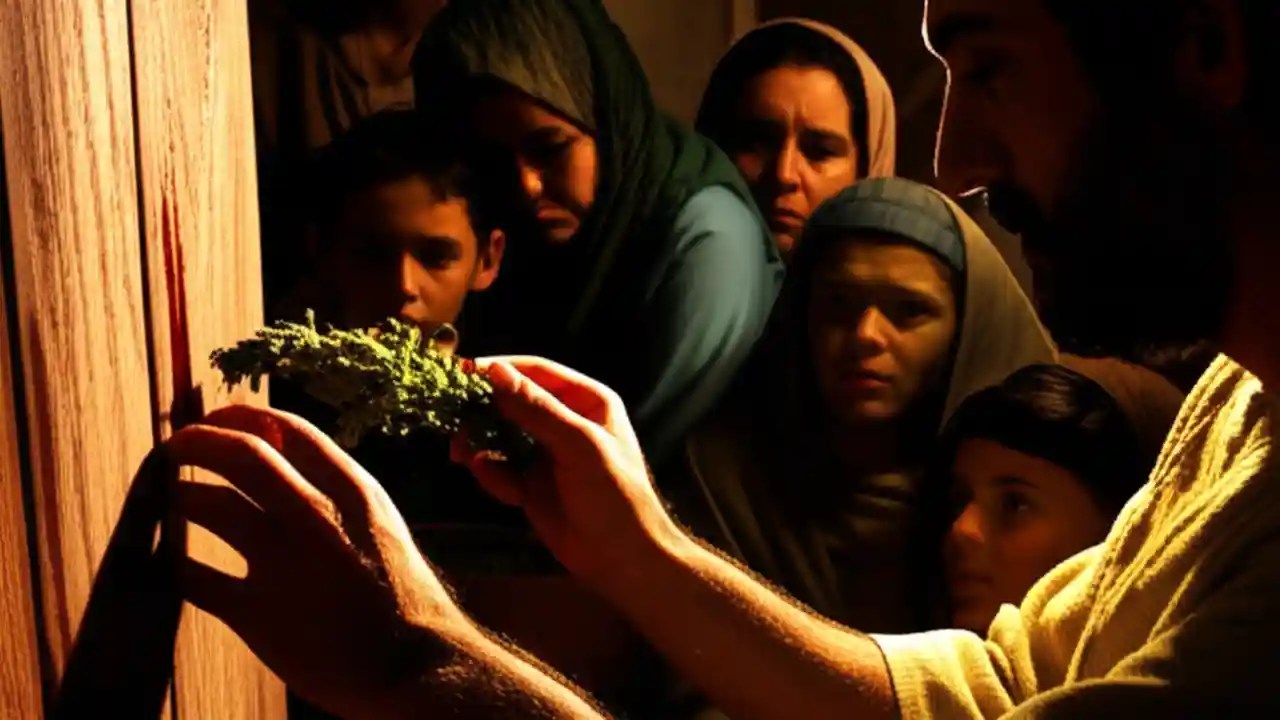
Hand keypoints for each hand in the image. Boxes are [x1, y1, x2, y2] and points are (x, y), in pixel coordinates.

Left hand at [166, 405, 474, 719]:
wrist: (421, 669)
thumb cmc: (405, 602)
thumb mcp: (384, 531)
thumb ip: (344, 501)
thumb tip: (293, 469)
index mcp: (357, 494)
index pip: (291, 430)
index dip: (245, 416)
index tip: (220, 419)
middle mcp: (319, 519)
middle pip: (241, 454)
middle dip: (197, 442)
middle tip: (175, 448)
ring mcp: (285, 565)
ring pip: (210, 505)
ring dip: (179, 495)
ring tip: (170, 497)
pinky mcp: (257, 615)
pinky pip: (193, 576)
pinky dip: (171, 563)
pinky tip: (167, 562)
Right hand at [451, 357, 683, 592]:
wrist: (623, 559)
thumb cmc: (614, 494)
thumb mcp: (578, 445)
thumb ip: (536, 409)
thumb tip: (496, 371)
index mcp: (586, 401)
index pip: (536, 372)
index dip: (500, 369)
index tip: (462, 372)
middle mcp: (565, 422)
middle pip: (512, 402)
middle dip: (482, 410)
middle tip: (452, 417)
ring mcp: (546, 454)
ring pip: (499, 436)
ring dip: (479, 443)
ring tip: (460, 453)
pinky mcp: (531, 485)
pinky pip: (500, 469)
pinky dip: (492, 474)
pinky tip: (493, 482)